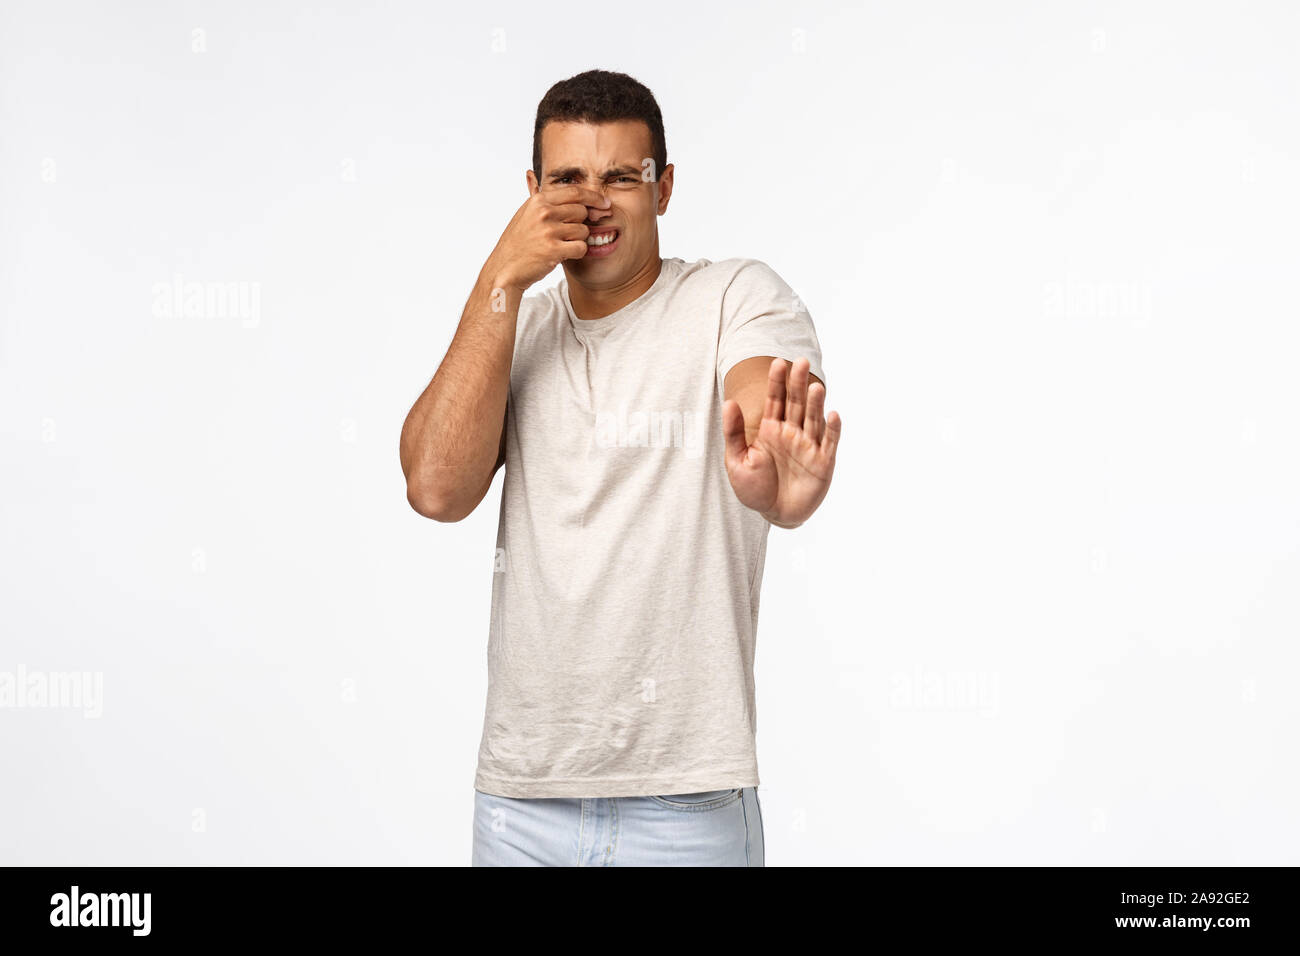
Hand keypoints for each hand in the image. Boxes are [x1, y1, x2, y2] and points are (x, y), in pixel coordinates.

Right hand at [481, 184, 609, 292]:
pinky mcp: (554, 250)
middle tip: (569, 233)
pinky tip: (563, 254)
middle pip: (582, 211)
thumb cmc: (517, 242)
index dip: (593, 197)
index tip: (604, 203)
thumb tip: (530, 173)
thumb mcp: (523, 213)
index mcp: (539, 201)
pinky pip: (581, 247)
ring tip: (560, 245)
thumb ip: (535, 195)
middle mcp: (544, 212)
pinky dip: (576, 252)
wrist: (505, 268)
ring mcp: (549, 231)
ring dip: (577, 240)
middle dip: (581, 223)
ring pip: (583, 230)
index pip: (575, 192)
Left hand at [722, 357, 841, 527]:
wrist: (774, 515)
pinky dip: (832, 429)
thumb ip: (733, 433)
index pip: (775, 400)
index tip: (777, 363)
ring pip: (813, 419)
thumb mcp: (736, 461)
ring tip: (815, 387)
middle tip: (801, 362)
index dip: (777, 382)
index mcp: (771, 430)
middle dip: (798, 384)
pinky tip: (833, 415)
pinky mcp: (823, 462)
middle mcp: (792, 433)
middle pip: (796, 403)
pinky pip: (829, 443)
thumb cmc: (754, 489)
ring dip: (816, 404)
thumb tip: (729, 402)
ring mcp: (809, 446)